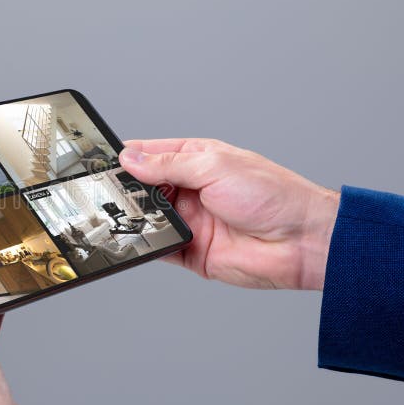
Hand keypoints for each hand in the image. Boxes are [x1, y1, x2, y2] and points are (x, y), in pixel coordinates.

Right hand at [119, 139, 339, 289]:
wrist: (302, 242)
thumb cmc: (273, 196)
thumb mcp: (214, 167)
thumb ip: (169, 164)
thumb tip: (131, 159)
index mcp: (197, 160)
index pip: (152, 154)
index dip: (127, 156)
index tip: (102, 161)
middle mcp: (191, 189)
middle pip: (145, 187)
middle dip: (125, 189)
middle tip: (102, 190)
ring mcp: (190, 220)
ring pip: (148, 217)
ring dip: (134, 216)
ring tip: (116, 214)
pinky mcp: (191, 250)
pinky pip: (159, 247)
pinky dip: (144, 244)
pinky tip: (134, 239)